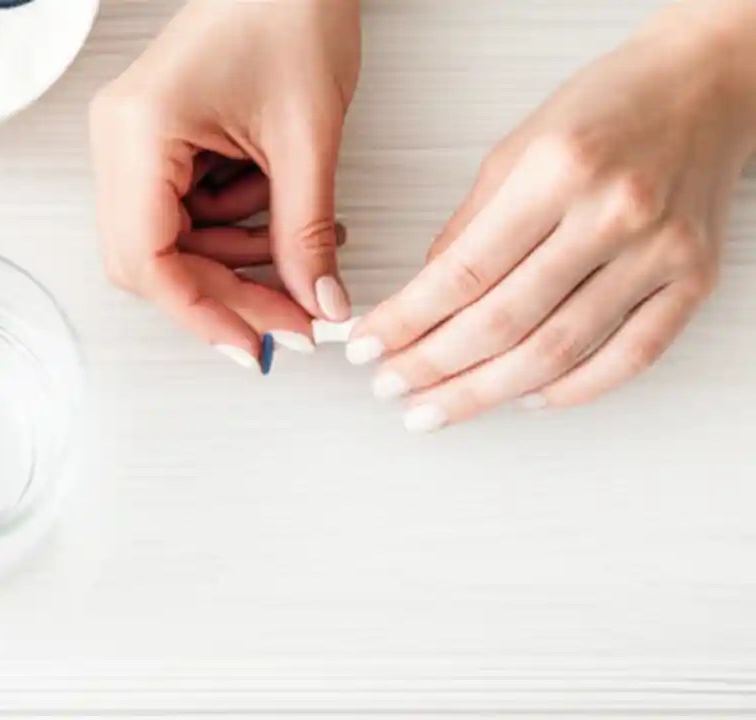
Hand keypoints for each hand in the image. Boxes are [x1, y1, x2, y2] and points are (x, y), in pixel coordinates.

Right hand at [90, 0, 359, 369]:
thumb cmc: (290, 12)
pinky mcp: (157, 142)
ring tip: (304, 262)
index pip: (146, 257)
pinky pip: (185, 214)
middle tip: (290, 323)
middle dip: (223, 295)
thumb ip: (305, 233)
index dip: (200, 313)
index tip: (254, 346)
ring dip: (235, 263)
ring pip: (170, 243)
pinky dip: (233, 230)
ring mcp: (132, 142)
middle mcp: (118, 140)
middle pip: (149, 259)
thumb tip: (317, 306)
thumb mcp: (307, 137)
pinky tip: (280, 218)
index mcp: (138, 132)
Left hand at [349, 0, 755, 430]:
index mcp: (558, 170)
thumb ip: (469, 226)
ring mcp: (660, 252)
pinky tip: (524, 398)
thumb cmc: (609, 106)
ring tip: (437, 408)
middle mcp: (613, 213)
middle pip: (504, 322)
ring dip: (487, 392)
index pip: (463, 272)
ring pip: (559, 351)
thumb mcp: (517, 147)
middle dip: (434, 366)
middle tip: (391, 389)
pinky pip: (629, 357)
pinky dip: (572, 389)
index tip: (366, 347)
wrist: (711, 83)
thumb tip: (421, 300)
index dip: (406, 321)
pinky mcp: (696, 279)